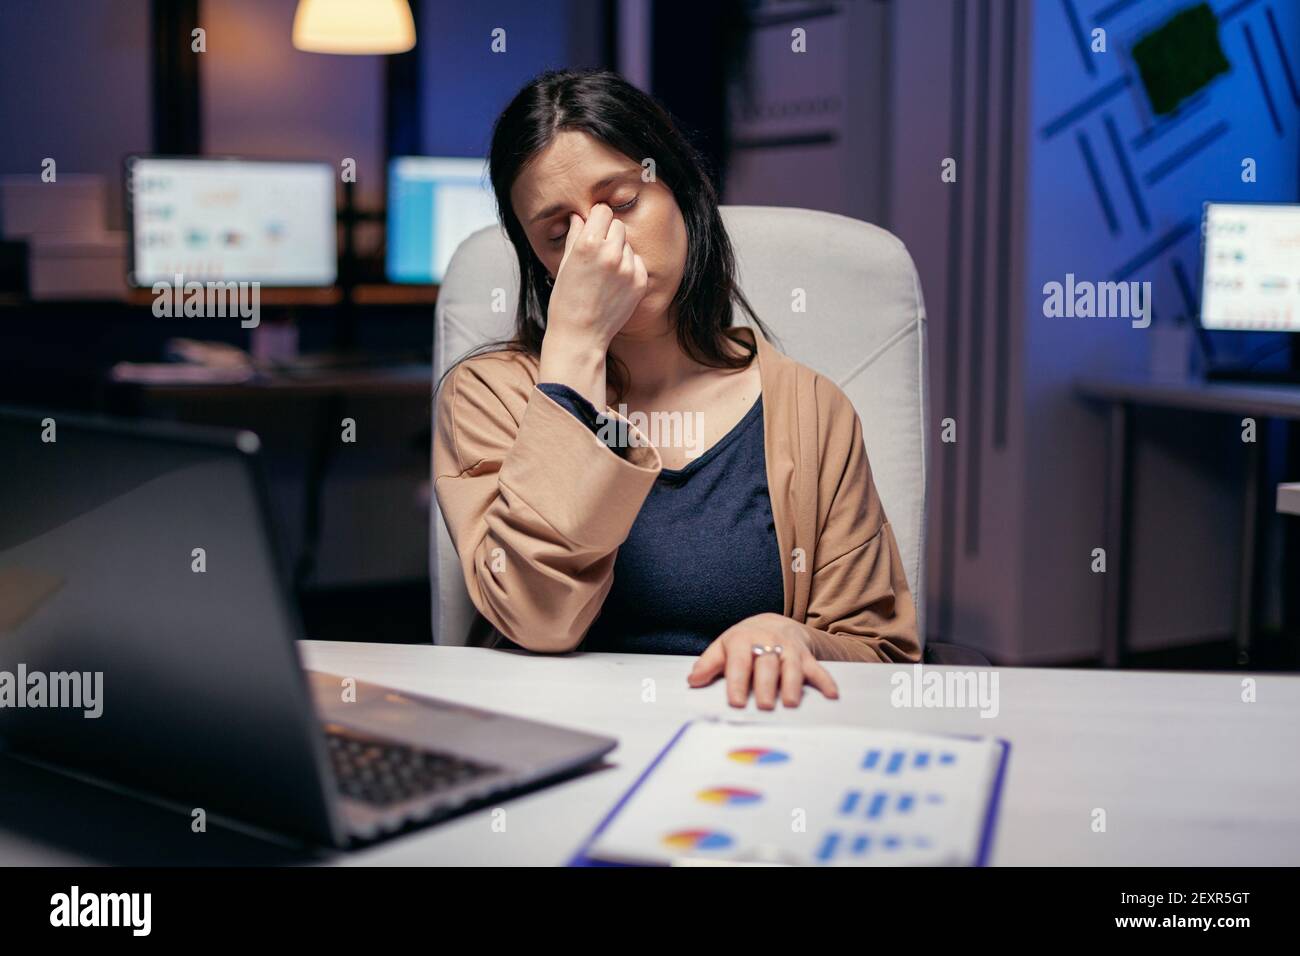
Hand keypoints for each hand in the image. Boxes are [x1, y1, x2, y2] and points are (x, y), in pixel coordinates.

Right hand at [545, 203, 648, 351]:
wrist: (580, 335)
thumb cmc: (566, 300)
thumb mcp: (564, 264)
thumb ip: (575, 235)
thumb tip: (580, 216)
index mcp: (588, 244)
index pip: (603, 211)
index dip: (597, 219)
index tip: (594, 228)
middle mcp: (610, 253)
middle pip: (618, 225)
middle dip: (608, 234)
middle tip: (597, 253)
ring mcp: (628, 268)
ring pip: (628, 245)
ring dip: (619, 252)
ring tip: (604, 273)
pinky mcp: (640, 282)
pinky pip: (638, 262)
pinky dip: (629, 268)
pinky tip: (615, 284)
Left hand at [687, 613, 840, 708]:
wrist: (773, 624)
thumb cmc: (745, 641)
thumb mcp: (724, 647)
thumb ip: (709, 664)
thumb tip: (693, 680)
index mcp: (743, 640)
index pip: (739, 662)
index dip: (737, 682)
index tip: (736, 702)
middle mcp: (767, 643)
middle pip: (767, 664)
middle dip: (766, 685)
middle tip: (765, 705)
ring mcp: (788, 649)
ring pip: (791, 665)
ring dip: (792, 684)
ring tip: (791, 703)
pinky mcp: (805, 656)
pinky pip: (817, 668)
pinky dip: (825, 681)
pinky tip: (831, 695)